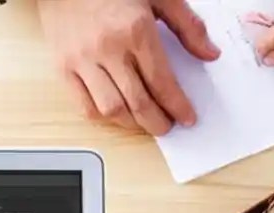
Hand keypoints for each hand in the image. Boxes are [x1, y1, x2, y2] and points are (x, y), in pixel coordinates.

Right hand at [38, 0, 219, 135]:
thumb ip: (188, 25)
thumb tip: (210, 54)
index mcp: (135, 29)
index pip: (162, 82)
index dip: (177, 106)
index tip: (187, 117)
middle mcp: (108, 48)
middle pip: (138, 102)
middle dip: (158, 122)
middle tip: (167, 126)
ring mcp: (83, 60)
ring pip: (111, 110)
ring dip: (132, 124)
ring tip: (144, 121)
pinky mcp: (63, 67)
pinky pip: (84, 106)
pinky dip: (103, 117)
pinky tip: (116, 113)